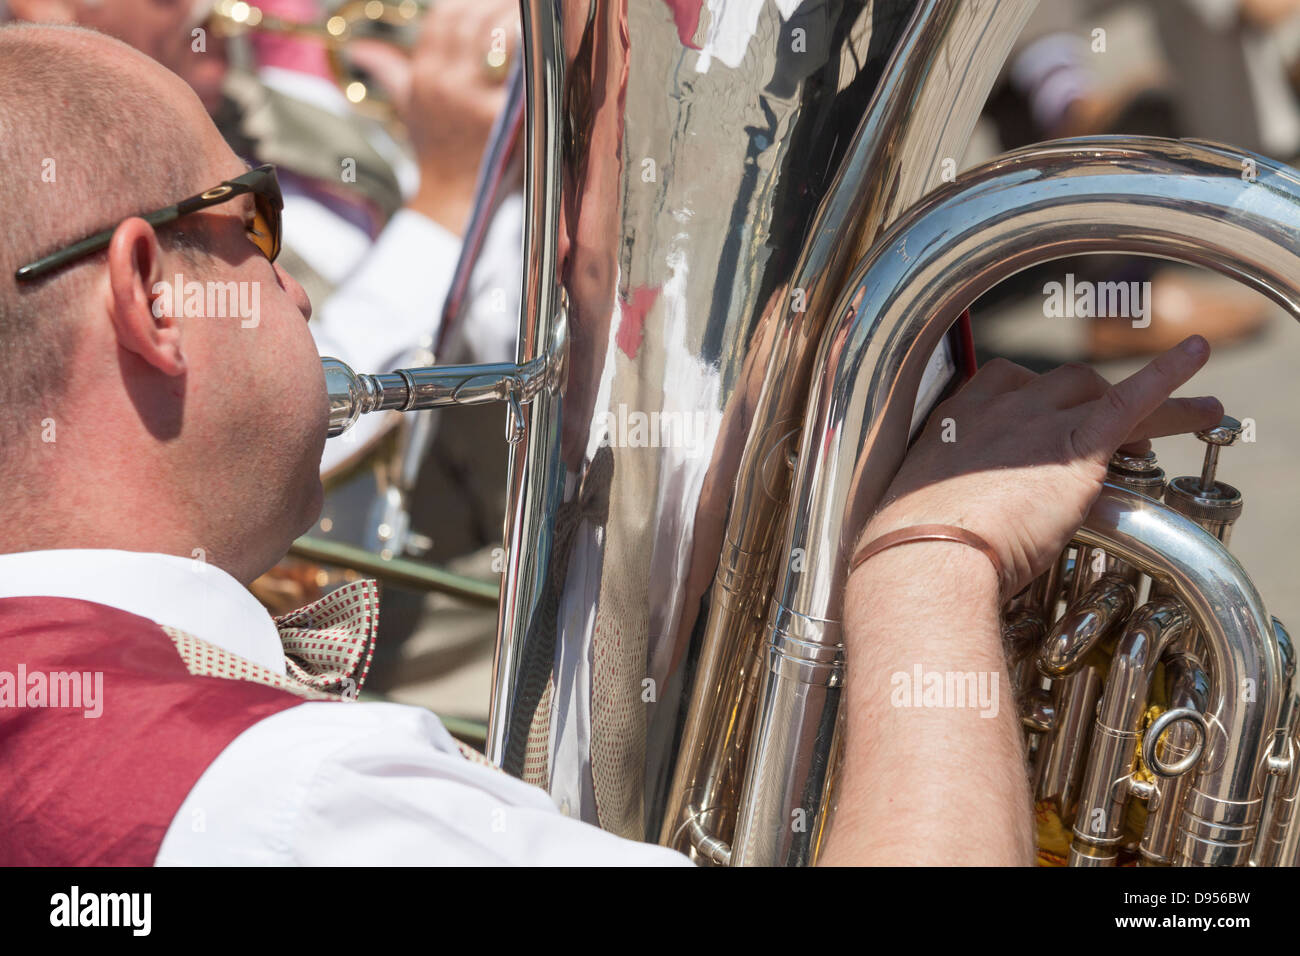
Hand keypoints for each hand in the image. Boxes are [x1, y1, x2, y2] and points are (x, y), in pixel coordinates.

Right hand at [351, 0, 518, 232]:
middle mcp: (445, 85)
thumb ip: (388, 72)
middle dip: (496, 7)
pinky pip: (519, 70)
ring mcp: (474, 100)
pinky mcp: (503, 116)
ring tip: (535, 17)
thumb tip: (360, 51)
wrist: (454, 199)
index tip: (489, 6)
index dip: (467, 4)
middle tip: (522, 7)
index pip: (443, 18)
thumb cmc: (436, 152)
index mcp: (425, 77)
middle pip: (470, 22)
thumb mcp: (409, 108)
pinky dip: (530, 52)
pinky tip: (543, 47)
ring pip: (493, 37)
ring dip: (515, 19)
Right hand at [860, 336, 1223, 597]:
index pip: (1004, 382)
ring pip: (1100, 392)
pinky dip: (1167, 377)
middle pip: (1059, 384)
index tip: (1046, 417)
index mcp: (954, 421)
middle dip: (1091, 402)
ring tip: (1191, 413)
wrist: (924, 559)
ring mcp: (1036, 423)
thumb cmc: (909, 552)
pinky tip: (1197, 356)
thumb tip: (942, 536)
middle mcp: (997, 410)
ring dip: (1145, 401)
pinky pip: (1129, 401)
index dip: (1034, 396)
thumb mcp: (913, 513)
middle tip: (1117, 437)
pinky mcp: (1073, 449)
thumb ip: (941, 508)